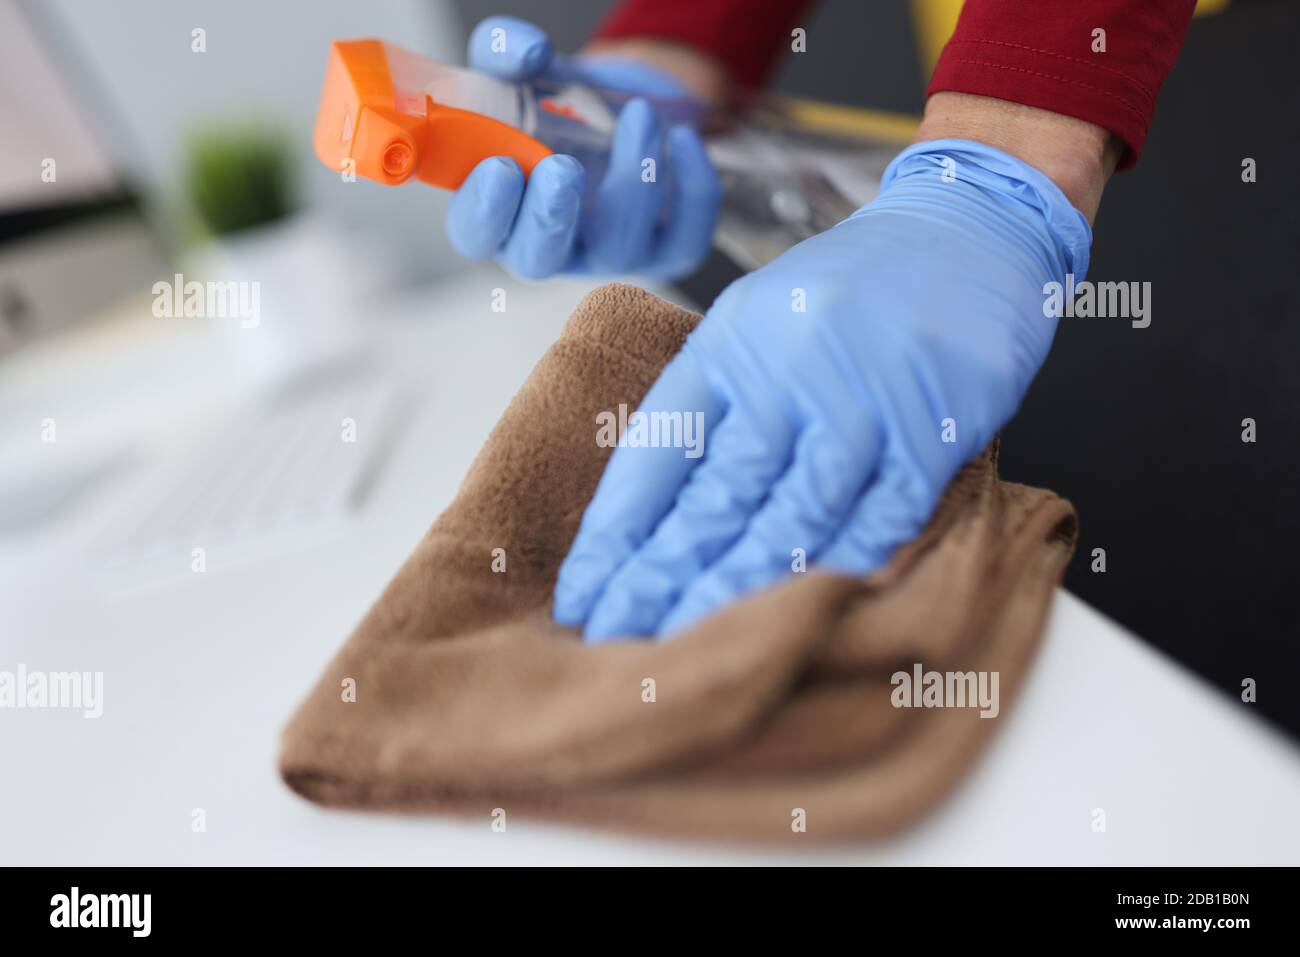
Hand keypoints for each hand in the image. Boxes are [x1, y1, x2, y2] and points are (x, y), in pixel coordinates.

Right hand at [445, 16, 720, 279]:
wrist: (628, 103)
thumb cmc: (561, 97)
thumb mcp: (524, 67)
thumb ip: (506, 52)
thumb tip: (528, 52)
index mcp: (498, 209)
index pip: (476, 233)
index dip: (485, 211)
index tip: (501, 167)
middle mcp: (549, 244)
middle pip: (539, 260)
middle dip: (551, 218)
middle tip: (564, 167)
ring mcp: (608, 255)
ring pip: (618, 246)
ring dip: (632, 178)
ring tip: (640, 114)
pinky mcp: (666, 251)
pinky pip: (684, 239)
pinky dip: (691, 187)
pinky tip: (683, 139)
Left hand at [552, 138, 1092, 640]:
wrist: (969, 226)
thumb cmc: (852, 287)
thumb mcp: (759, 320)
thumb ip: (716, 403)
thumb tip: (658, 511)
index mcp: (732, 344)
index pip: (658, 450)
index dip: (617, 531)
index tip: (587, 591)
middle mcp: (788, 370)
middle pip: (716, 493)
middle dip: (662, 576)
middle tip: (619, 639)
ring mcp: (863, 398)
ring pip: (792, 514)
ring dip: (737, 589)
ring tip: (689, 644)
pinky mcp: (935, 426)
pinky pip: (881, 516)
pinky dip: (838, 569)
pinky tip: (796, 615)